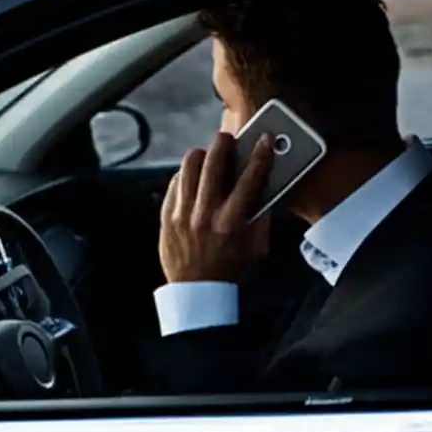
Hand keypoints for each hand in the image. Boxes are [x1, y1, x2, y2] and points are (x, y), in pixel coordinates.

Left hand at [159, 131, 274, 282]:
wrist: (197, 293)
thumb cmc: (231, 270)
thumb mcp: (257, 247)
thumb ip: (262, 216)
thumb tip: (265, 185)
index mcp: (232, 222)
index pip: (250, 178)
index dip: (260, 154)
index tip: (265, 140)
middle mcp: (205, 214)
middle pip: (214, 162)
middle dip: (224, 143)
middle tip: (227, 138)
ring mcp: (182, 214)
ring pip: (189, 166)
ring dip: (201, 154)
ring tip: (207, 155)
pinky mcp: (167, 217)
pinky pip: (175, 183)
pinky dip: (186, 175)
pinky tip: (193, 177)